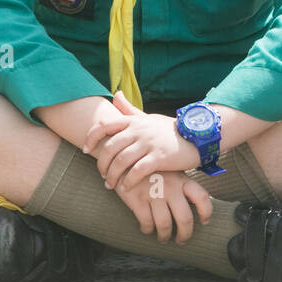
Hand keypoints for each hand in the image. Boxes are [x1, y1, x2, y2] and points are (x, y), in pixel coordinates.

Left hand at [82, 90, 198, 189]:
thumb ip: (129, 109)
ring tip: (111, 185)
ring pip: (121, 161)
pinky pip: (138, 171)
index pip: (105, 125)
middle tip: (102, 175)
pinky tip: (126, 187)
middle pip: (110, 147)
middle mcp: (139, 130)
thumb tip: (115, 94)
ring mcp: (149, 143)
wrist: (196, 137)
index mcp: (134, 121)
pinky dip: (129, 181)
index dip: (91, 137)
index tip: (85, 149)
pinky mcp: (160, 157)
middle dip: (102, 163)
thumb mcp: (148, 117)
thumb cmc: (168, 129)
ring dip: (113, 175)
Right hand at [114, 170, 212, 243]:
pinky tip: (146, 229)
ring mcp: (154, 193)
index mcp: (182, 179)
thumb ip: (181, 184)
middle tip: (181, 240)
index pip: (202, 197)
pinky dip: (147, 229)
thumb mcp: (169, 170)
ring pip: (165, 225)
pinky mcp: (137, 198)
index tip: (204, 222)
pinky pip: (146, 222)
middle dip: (185, 234)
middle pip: (185, 218)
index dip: (206, 212)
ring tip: (163, 239)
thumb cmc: (150, 167)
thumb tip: (194, 204)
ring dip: (164, 236)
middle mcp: (170, 187)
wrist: (123, 156)